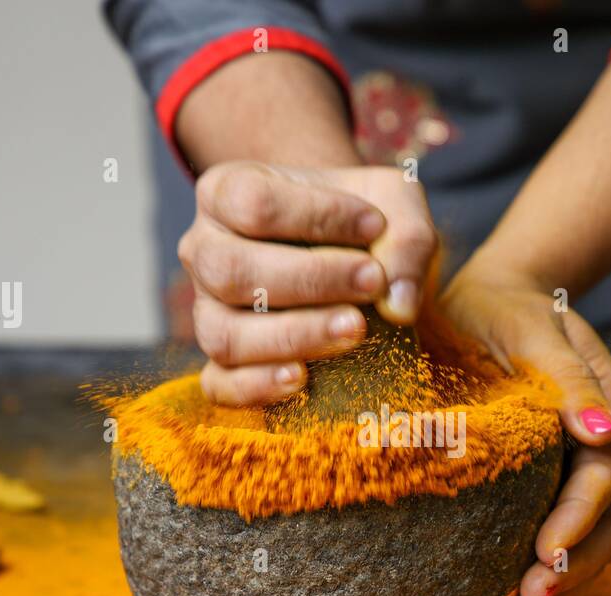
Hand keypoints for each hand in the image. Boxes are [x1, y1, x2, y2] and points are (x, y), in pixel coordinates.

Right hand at [177, 161, 437, 405]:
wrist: (355, 260)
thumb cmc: (363, 223)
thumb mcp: (393, 205)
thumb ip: (405, 238)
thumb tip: (398, 305)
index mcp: (227, 193)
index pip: (252, 203)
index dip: (316, 216)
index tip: (376, 226)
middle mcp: (205, 252)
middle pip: (229, 270)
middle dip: (308, 279)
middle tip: (372, 282)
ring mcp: (208, 313)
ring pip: (223, 334)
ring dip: (293, 335)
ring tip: (355, 330)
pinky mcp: (221, 365)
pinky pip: (219, 385)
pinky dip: (257, 386)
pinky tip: (303, 379)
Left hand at [439, 257, 610, 595]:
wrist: (488, 297)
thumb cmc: (502, 305)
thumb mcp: (532, 328)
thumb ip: (569, 379)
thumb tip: (604, 433)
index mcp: (609, 407)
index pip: (602, 477)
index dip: (577, 522)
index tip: (545, 557)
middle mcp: (603, 444)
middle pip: (607, 520)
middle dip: (575, 568)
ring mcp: (581, 466)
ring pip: (593, 537)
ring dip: (569, 583)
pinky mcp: (552, 481)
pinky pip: (566, 534)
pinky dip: (556, 573)